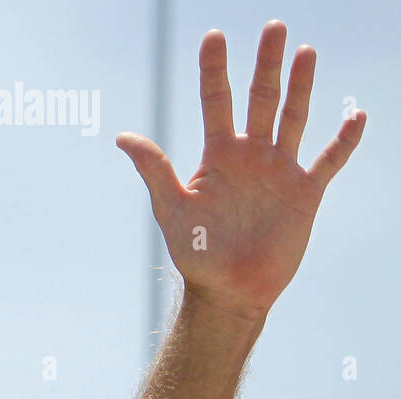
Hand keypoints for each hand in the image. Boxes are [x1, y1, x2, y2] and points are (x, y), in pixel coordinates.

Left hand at [116, 21, 364, 321]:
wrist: (229, 292)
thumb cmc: (196, 254)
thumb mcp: (172, 209)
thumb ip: (154, 171)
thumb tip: (122, 137)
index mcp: (217, 156)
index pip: (215, 101)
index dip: (214, 69)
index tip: (214, 35)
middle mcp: (250, 155)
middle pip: (260, 98)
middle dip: (266, 63)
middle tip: (274, 25)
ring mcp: (279, 171)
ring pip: (294, 117)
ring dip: (301, 85)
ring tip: (305, 51)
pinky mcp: (304, 192)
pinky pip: (330, 160)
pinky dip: (344, 140)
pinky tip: (357, 115)